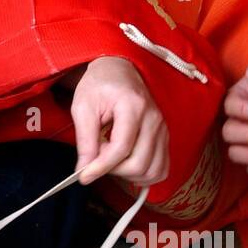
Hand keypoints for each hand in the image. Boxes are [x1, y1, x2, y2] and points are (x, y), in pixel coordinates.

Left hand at [71, 56, 168, 186]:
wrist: (118, 71)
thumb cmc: (99, 86)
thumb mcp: (83, 108)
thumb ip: (85, 140)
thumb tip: (85, 170)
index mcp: (133, 106)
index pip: (121, 148)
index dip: (100, 167)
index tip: (83, 176)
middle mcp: (154, 120)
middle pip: (139, 164)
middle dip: (114, 170)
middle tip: (98, 156)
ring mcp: (163, 130)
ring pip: (152, 171)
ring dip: (128, 174)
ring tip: (111, 157)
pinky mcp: (165, 138)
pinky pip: (160, 168)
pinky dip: (142, 174)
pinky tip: (126, 162)